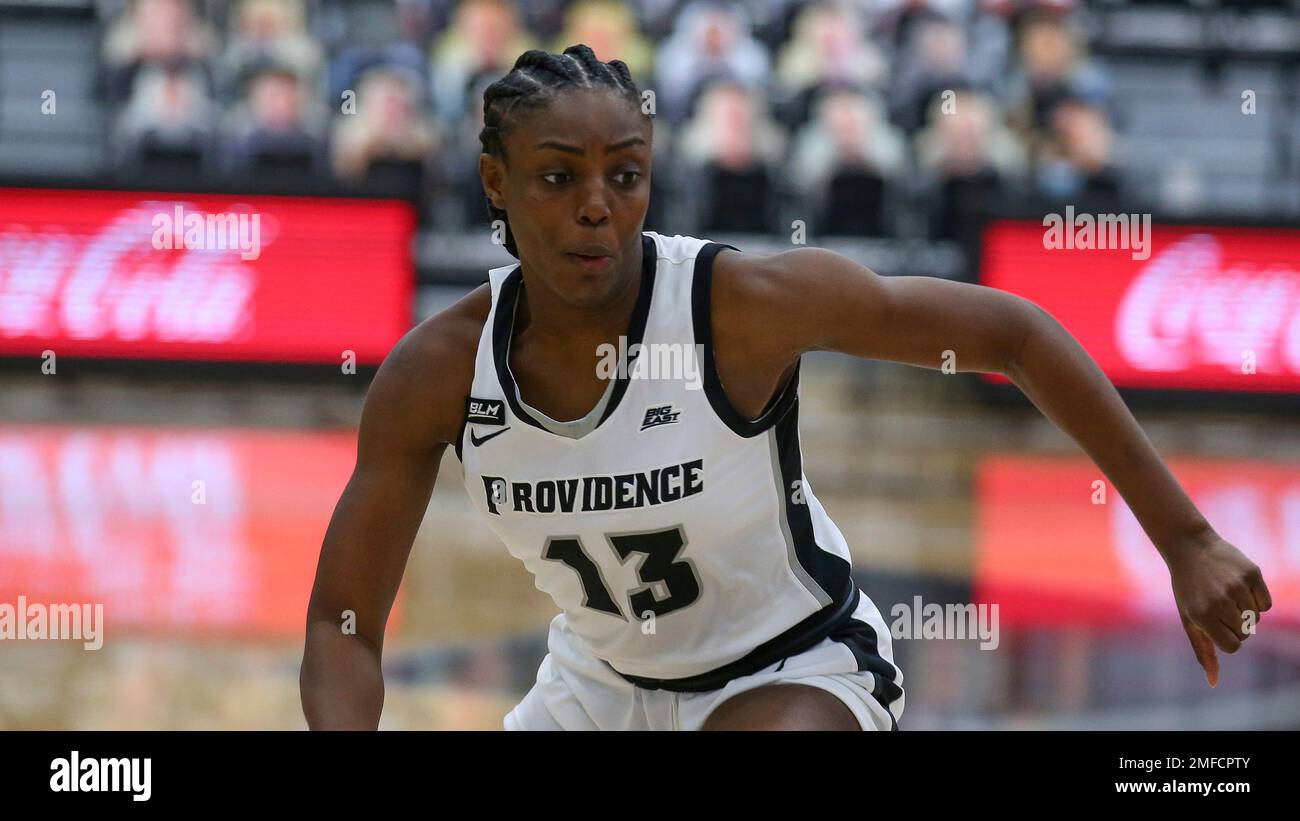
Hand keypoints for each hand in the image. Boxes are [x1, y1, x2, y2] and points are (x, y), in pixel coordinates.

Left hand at [1166, 532, 1271, 687]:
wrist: (1190, 548)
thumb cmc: (1188, 589)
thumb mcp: (1189, 620)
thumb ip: (1203, 651)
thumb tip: (1213, 682)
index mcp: (1202, 616)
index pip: (1234, 646)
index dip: (1228, 638)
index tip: (1217, 625)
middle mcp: (1220, 602)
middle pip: (1246, 633)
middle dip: (1235, 624)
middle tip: (1218, 605)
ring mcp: (1237, 587)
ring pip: (1257, 618)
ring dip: (1246, 611)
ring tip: (1226, 593)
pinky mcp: (1252, 573)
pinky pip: (1266, 603)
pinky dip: (1257, 599)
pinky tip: (1239, 586)